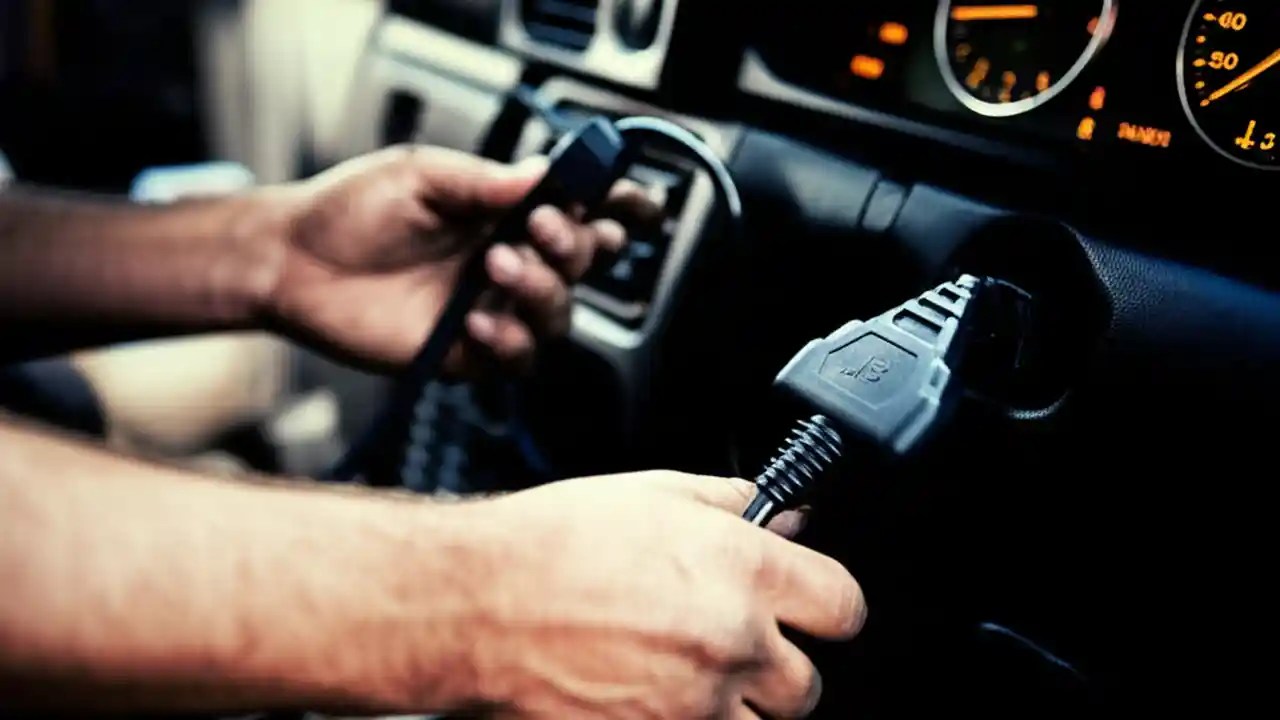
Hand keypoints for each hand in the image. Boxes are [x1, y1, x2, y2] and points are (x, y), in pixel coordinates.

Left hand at [266, 145, 653, 372]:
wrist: (292, 262)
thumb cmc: (351, 212)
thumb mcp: (419, 175)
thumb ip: (483, 181)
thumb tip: (544, 174)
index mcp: (508, 213)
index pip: (583, 213)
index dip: (616, 210)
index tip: (620, 203)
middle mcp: (511, 261)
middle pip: (586, 264)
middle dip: (576, 246)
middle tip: (536, 226)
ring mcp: (494, 310)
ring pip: (560, 315)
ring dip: (542, 290)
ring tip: (495, 265)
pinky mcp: (469, 355)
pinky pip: (518, 360)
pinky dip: (509, 343)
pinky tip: (475, 323)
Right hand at [447, 472, 866, 718]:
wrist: (474, 603)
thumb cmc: (553, 543)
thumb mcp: (654, 493)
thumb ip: (736, 507)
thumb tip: (787, 521)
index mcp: (743, 571)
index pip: (843, 608)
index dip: (825, 606)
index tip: (809, 609)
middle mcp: (731, 643)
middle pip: (805, 687)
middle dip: (773, 669)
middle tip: (724, 645)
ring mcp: (693, 707)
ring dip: (728, 708)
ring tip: (674, 674)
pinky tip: (643, 695)